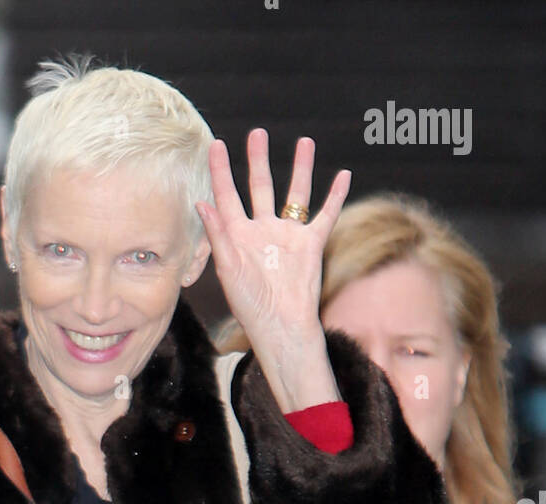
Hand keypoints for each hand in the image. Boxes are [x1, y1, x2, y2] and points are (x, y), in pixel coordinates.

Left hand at [196, 131, 350, 410]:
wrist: (282, 328)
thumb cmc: (250, 306)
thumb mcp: (228, 270)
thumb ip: (217, 235)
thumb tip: (201, 203)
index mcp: (238, 236)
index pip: (226, 195)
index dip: (220, 171)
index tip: (216, 145)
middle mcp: (263, 232)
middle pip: (260, 187)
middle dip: (258, 160)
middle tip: (257, 134)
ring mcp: (288, 237)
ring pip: (295, 194)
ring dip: (301, 169)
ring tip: (304, 142)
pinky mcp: (311, 245)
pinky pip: (326, 215)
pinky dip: (336, 196)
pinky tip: (343, 175)